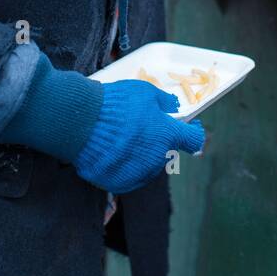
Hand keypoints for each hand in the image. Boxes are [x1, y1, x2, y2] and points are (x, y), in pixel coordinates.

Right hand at [72, 79, 205, 194]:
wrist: (82, 123)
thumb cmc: (116, 104)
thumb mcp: (145, 92)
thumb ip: (164, 102)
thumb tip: (173, 107)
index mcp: (168, 136)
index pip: (193, 140)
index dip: (192, 132)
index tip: (188, 127)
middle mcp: (157, 159)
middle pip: (166, 152)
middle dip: (160, 142)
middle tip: (142, 129)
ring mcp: (138, 174)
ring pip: (148, 166)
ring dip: (142, 156)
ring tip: (122, 140)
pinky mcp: (119, 183)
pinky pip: (128, 176)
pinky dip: (124, 167)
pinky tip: (112, 154)